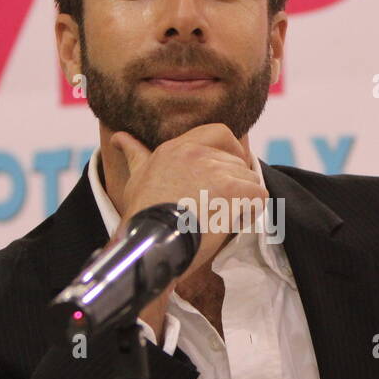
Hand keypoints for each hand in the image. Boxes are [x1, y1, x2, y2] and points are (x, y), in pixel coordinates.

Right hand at [110, 123, 268, 326]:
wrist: (150, 246)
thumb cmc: (143, 217)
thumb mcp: (136, 179)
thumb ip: (135, 154)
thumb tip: (119, 137)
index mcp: (178, 147)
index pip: (220, 133)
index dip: (231, 152)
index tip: (225, 175)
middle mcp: (198, 152)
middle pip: (238, 161)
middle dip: (235, 184)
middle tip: (217, 208)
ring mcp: (217, 170)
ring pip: (250, 179)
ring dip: (242, 201)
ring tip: (220, 219)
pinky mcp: (233, 190)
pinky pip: (259, 196)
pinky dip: (252, 212)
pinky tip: (231, 224)